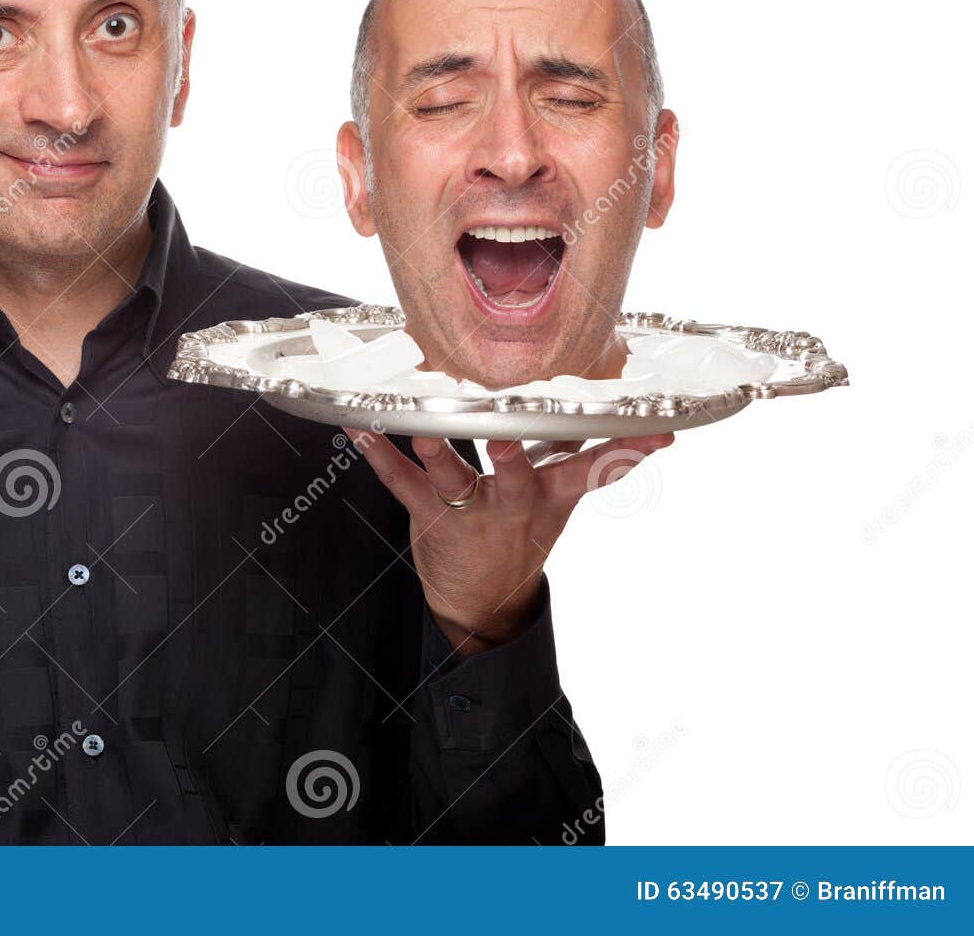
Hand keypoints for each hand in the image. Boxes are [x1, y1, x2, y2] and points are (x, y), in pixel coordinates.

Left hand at [348, 428, 674, 654]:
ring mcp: (469, 511)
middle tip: (504, 436)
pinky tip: (361, 430)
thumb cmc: (521, 533)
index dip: (626, 451)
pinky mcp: (430, 515)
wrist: (483, 602)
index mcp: (550, 493)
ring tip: (421, 428)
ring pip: (453, 477)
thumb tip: (625, 415)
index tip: (657, 433)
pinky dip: (379, 456)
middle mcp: (512, 502)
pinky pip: (401, 483)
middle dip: (512, 456)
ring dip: (436, 451)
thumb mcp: (558, 499)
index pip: (595, 469)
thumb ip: (581, 454)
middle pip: (517, 476)